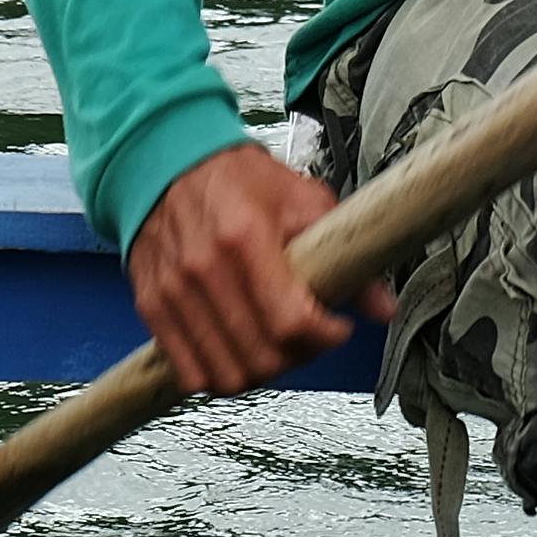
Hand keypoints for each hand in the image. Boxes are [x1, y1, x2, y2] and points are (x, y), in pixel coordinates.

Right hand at [128, 142, 388, 395]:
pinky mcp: (153, 306)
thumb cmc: (241, 180)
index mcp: (246, 237)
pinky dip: (220, 376)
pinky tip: (240, 352)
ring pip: (227, 374)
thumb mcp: (304, 201)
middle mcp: (204, 268)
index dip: (324, 337)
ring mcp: (173, 291)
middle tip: (312, 338)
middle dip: (300, 357)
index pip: (290, 320)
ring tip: (278, 348)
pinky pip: (189, 372)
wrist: (170, 161)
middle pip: (261, 356)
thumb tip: (383, 308)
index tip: (337, 328)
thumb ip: (346, 254)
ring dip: (263, 372)